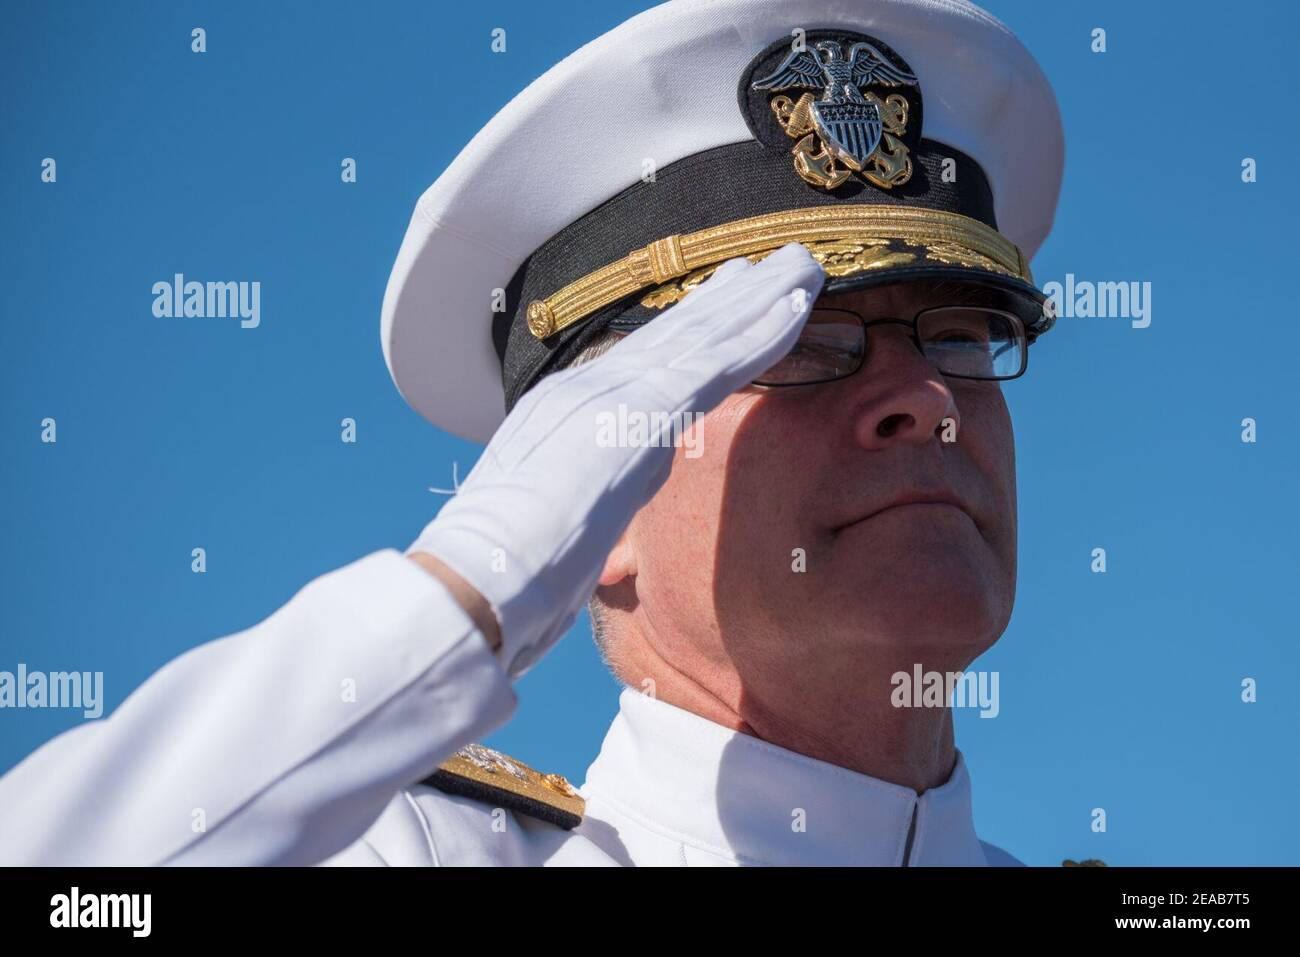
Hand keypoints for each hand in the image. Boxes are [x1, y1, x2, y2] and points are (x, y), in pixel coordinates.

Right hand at [409, 241, 825, 677]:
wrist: (477, 576)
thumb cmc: (501, 572)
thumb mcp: (540, 519)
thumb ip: (578, 497)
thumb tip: (600, 502)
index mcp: (562, 409)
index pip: (642, 357)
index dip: (692, 322)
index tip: (729, 292)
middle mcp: (588, 387)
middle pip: (678, 331)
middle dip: (734, 295)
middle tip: (780, 261)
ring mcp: (615, 395)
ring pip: (707, 334)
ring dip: (764, 298)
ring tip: (805, 264)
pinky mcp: (643, 414)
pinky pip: (719, 364)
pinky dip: (763, 334)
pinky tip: (798, 308)